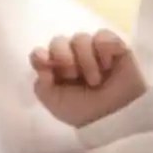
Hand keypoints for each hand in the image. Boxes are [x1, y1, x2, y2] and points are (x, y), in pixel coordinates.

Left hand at [29, 30, 146, 127]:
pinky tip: (108, 66)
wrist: (114, 115)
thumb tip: (40, 61)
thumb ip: (42, 84)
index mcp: (53, 69)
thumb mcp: (55, 102)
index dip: (39, 55)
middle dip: (63, 58)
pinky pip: (103, 36)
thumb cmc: (82, 110)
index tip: (45, 62)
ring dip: (86, 61)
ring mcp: (91, 49)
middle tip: (74, 76)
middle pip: (58, 41)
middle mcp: (70, 55)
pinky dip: (104, 50)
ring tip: (95, 81)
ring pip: (80, 38)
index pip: (39, 54)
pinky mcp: (113, 46)